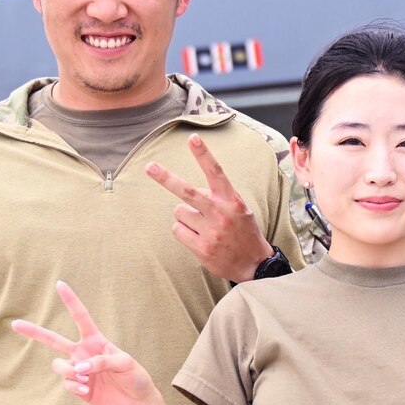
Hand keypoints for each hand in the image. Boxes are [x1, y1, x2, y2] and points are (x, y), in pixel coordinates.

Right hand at [13, 281, 159, 404]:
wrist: (137, 402)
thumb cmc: (135, 377)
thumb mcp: (125, 363)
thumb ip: (101, 361)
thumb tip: (78, 368)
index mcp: (95, 340)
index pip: (81, 317)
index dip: (70, 301)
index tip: (60, 284)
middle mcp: (83, 353)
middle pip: (53, 340)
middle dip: (34, 332)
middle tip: (15, 324)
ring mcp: (78, 371)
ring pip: (59, 365)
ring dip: (69, 371)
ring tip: (85, 380)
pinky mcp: (78, 388)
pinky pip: (67, 383)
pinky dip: (75, 387)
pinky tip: (87, 391)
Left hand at [147, 136, 268, 282]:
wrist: (254, 265)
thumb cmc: (244, 232)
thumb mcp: (240, 209)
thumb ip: (218, 197)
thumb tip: (191, 192)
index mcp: (232, 200)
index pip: (216, 172)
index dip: (204, 155)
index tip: (193, 138)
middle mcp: (221, 213)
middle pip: (187, 192)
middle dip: (166, 178)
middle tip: (149, 167)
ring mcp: (211, 231)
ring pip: (179, 212)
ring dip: (186, 217)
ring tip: (202, 226)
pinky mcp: (201, 248)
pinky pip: (177, 230)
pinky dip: (184, 232)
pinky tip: (198, 238)